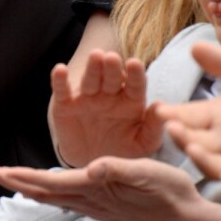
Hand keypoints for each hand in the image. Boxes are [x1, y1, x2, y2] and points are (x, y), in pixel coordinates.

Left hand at [0, 157, 220, 220]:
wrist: (189, 217)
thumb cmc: (170, 193)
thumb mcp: (146, 172)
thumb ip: (117, 170)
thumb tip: (91, 168)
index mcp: (95, 188)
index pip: (49, 182)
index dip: (22, 176)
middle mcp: (91, 200)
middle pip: (44, 191)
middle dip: (15, 181)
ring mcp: (97, 206)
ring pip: (54, 196)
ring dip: (29, 186)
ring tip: (10, 178)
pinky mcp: (105, 207)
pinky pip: (69, 199)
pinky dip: (51, 191)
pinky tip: (49, 189)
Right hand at [49, 49, 163, 165]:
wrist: (94, 165)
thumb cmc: (123, 151)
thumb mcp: (143, 144)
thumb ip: (154, 127)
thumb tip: (161, 106)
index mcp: (130, 101)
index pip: (135, 85)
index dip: (135, 74)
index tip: (135, 64)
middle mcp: (108, 95)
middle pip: (111, 78)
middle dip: (112, 67)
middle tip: (112, 57)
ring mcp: (86, 98)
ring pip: (90, 80)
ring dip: (92, 68)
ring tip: (95, 55)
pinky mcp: (64, 105)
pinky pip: (62, 90)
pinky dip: (59, 80)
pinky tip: (61, 69)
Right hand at [157, 42, 220, 180]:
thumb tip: (195, 47)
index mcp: (215, 115)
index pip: (182, 115)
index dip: (168, 113)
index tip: (157, 108)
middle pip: (192, 140)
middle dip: (180, 135)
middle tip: (170, 126)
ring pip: (211, 163)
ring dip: (200, 158)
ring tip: (192, 147)